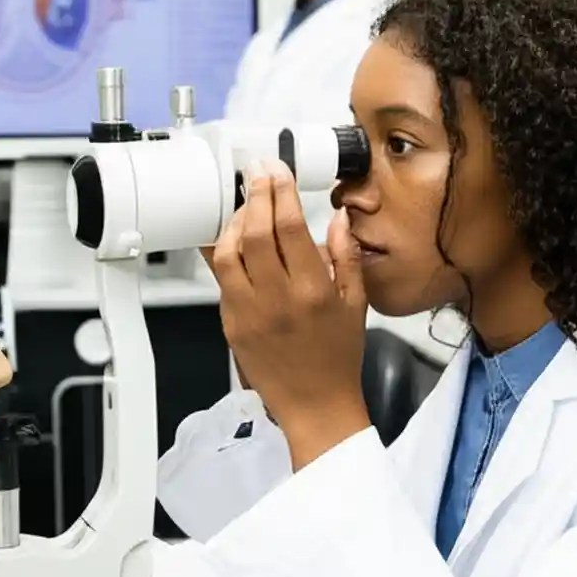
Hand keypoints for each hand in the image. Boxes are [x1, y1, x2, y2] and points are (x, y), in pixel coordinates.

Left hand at [204, 160, 370, 469]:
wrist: (315, 405)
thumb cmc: (338, 358)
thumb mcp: (356, 303)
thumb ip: (347, 256)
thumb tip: (339, 217)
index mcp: (312, 292)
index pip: (289, 227)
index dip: (280, 192)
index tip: (277, 171)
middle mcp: (277, 300)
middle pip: (254, 232)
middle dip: (254, 195)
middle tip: (257, 174)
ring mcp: (248, 312)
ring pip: (227, 253)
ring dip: (233, 222)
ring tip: (244, 206)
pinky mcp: (230, 324)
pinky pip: (219, 279)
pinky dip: (223, 252)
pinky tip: (231, 238)